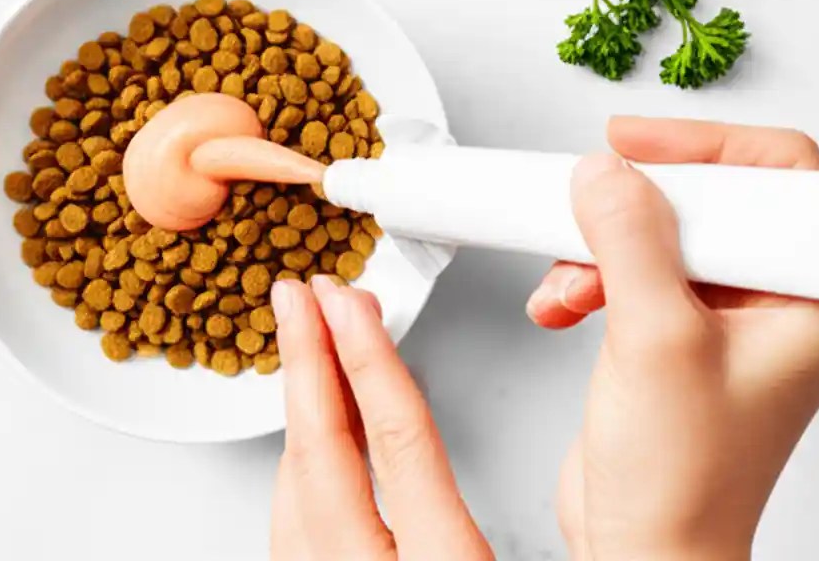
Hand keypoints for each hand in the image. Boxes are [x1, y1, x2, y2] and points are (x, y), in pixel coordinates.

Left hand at [269, 276, 492, 560]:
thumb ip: (506, 516)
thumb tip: (528, 459)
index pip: (398, 441)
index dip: (370, 359)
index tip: (350, 304)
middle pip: (324, 453)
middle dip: (309, 359)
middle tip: (302, 299)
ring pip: (295, 484)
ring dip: (304, 408)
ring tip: (313, 348)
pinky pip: (290, 520)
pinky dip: (305, 464)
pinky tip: (318, 440)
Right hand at [526, 117, 818, 560]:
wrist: (645, 548)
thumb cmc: (686, 480)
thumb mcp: (656, 340)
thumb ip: (631, 241)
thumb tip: (605, 172)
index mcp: (816, 297)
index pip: (786, 175)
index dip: (710, 146)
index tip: (636, 142)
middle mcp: (778, 300)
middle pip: (713, 197)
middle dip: (637, 206)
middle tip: (588, 200)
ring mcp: (725, 316)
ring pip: (662, 231)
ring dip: (600, 248)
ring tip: (567, 286)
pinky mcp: (675, 332)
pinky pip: (632, 269)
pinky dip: (588, 277)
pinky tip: (560, 305)